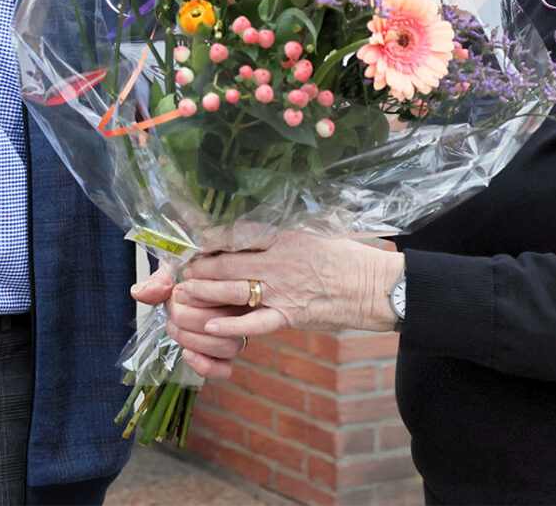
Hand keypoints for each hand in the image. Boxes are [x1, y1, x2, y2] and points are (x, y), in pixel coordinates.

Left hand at [132, 263, 255, 381]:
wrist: (183, 295)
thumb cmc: (184, 283)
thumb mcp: (173, 274)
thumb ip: (160, 282)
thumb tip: (140, 293)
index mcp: (232, 289)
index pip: (229, 294)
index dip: (199, 296)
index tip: (176, 293)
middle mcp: (240, 315)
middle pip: (228, 322)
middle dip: (190, 318)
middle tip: (171, 310)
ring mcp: (234, 337)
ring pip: (228, 346)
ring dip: (194, 340)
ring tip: (173, 328)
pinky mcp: (226, 359)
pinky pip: (224, 370)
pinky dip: (204, 365)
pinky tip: (186, 353)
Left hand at [163, 233, 403, 374]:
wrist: (374, 286)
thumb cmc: (344, 258)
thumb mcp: (311, 233)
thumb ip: (280, 233)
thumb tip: (252, 229)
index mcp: (282, 235)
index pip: (236, 234)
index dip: (209, 239)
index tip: (192, 241)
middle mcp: (278, 260)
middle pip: (226, 263)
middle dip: (199, 268)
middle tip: (181, 271)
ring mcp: (282, 288)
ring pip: (232, 290)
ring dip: (204, 292)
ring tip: (184, 294)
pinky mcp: (290, 314)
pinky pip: (254, 322)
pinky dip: (230, 325)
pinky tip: (209, 326)